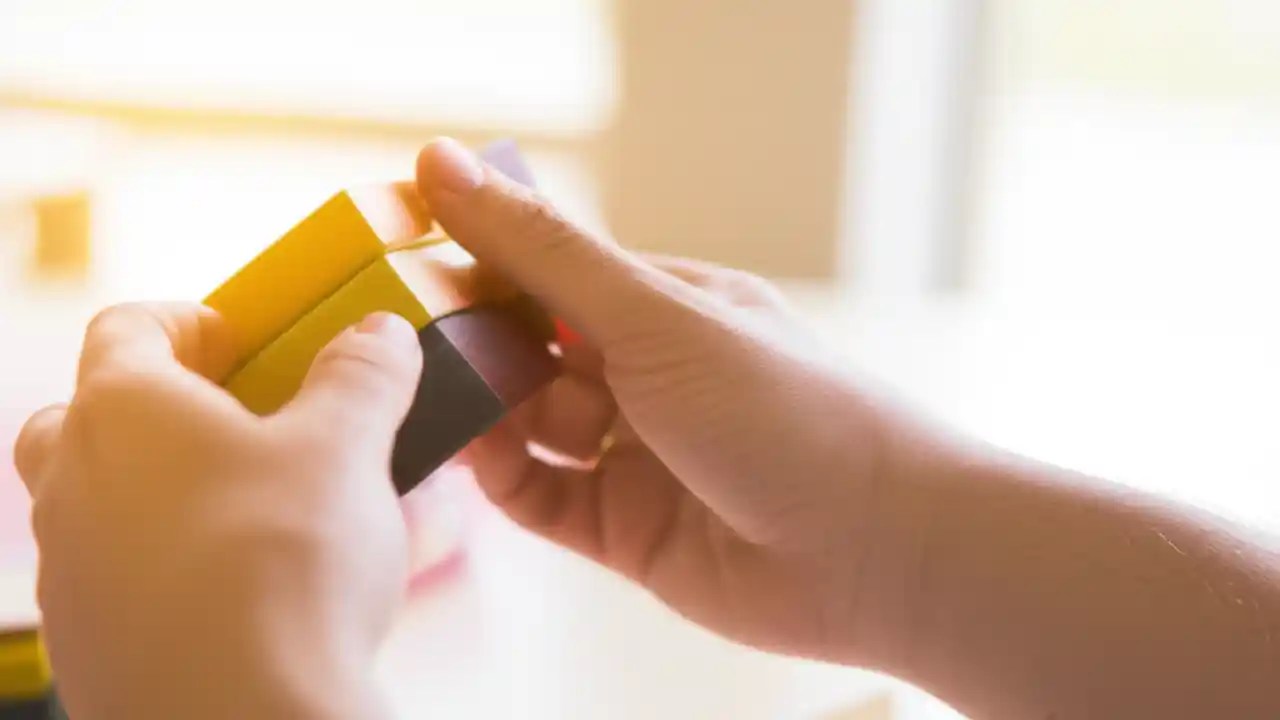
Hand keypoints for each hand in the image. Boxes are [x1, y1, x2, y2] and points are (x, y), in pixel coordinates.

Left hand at [14, 304, 420, 719]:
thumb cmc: (285, 567)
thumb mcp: (347, 449)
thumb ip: (362, 378)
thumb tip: (380, 335)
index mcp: (124, 411)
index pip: (128, 326)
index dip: (188, 320)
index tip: (241, 339)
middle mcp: (74, 484)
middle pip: (86, 416)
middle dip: (156, 407)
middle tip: (233, 422)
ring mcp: (70, 572)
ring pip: (99, 504)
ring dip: (164, 490)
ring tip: (253, 511)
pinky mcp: (87, 646)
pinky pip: (117, 583)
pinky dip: (166, 567)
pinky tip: (241, 592)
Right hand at [416, 138, 929, 663]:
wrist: (877, 551)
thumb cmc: (785, 410)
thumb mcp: (655, 315)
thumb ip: (544, 253)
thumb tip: (445, 162)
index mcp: (667, 308)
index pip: (552, 275)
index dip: (482, 266)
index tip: (408, 260)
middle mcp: (650, 378)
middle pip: (533, 353)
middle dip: (475, 347)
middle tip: (405, 342)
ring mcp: (637, 457)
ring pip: (530, 427)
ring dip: (483, 412)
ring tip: (430, 400)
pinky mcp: (627, 531)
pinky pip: (544, 501)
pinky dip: (505, 480)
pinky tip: (476, 459)